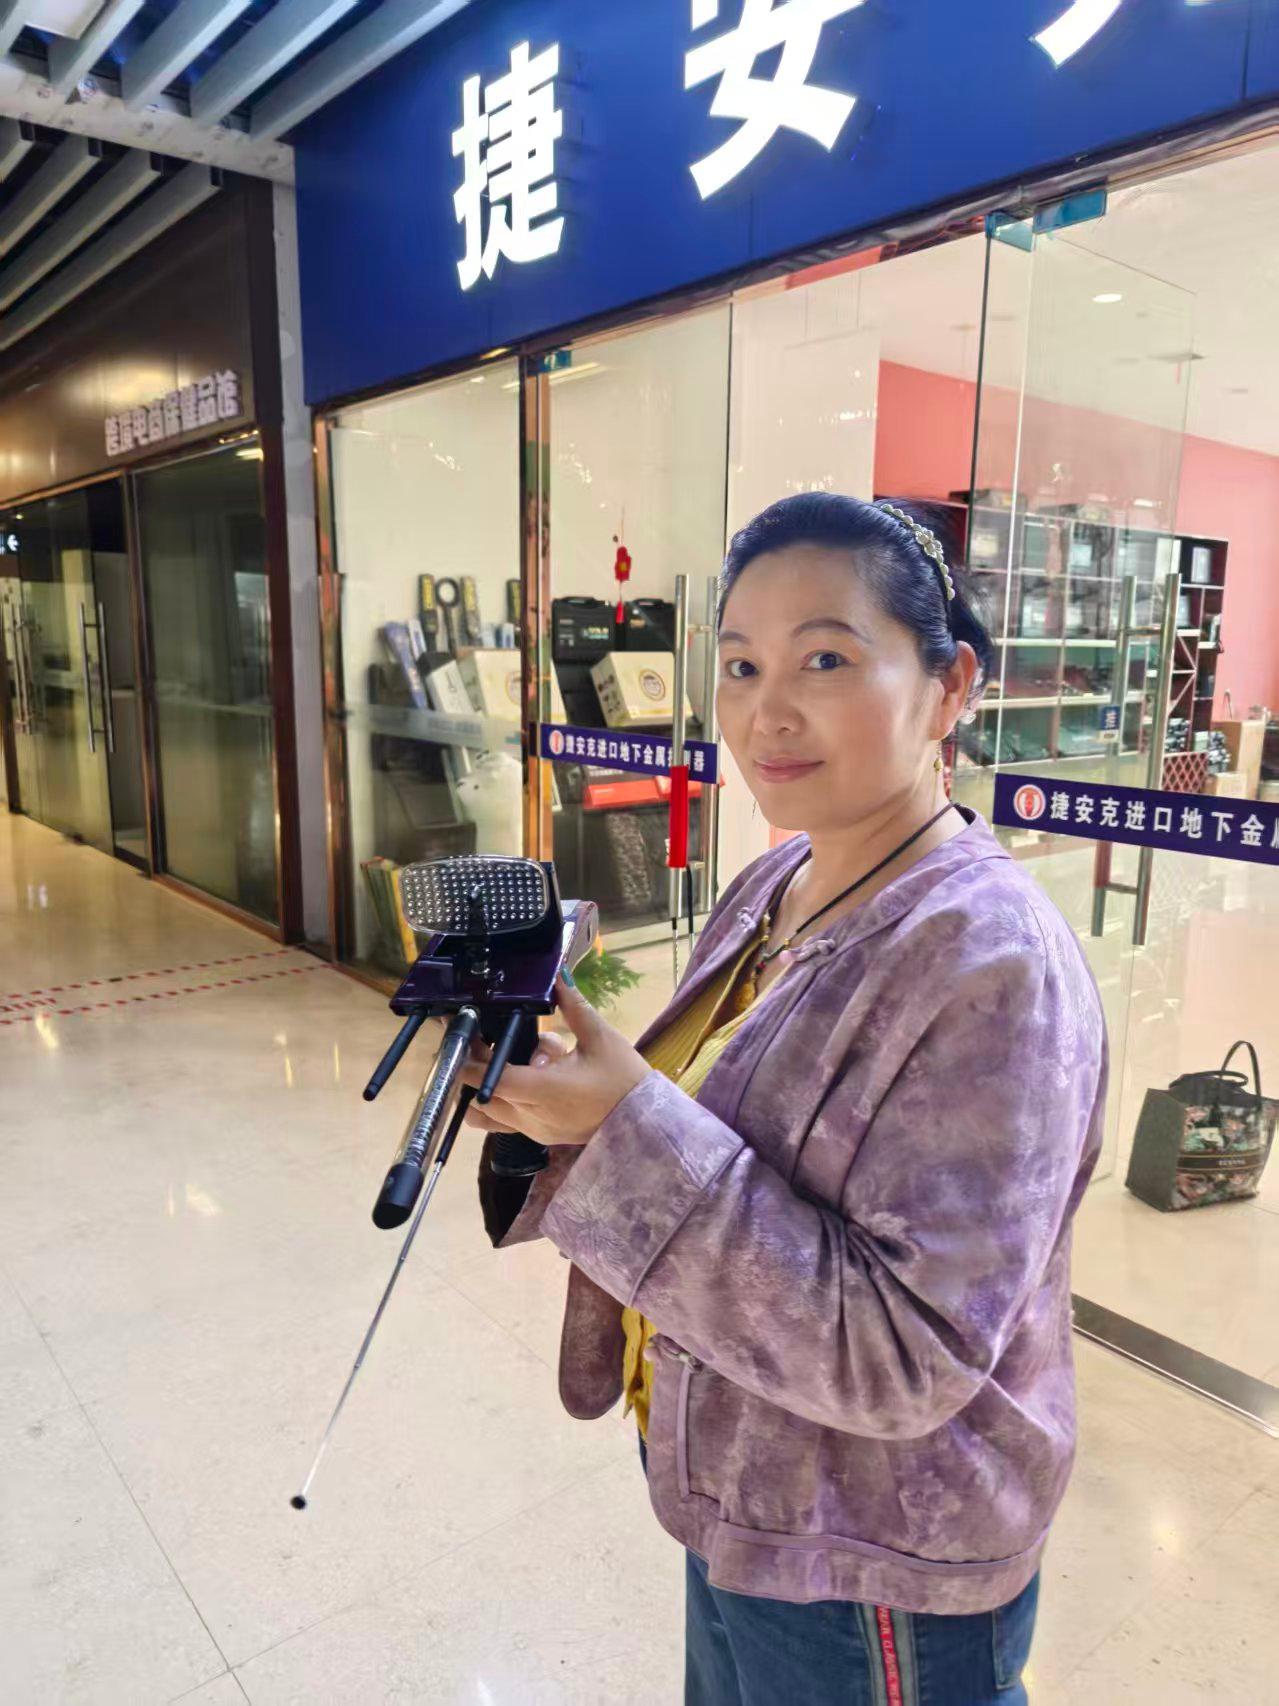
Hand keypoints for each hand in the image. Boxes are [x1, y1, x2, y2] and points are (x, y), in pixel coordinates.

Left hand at [458, 975, 651, 1146]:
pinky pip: (505, 1120)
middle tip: (480, 1035)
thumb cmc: (624, 1078)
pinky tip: (520, 1076)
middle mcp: (533, 1116)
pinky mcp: (539, 1136)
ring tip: (504, 1056)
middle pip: (482, 1094)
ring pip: (489, 1111)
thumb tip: (556, 976)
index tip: (458, 1035)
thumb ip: (573, 1006)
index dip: (469, 1061)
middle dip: (476, 1065)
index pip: (492, 1080)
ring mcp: (534, 1130)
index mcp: (546, 1091)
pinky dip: (500, 1100)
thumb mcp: (601, 1037)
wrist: (644, 1121)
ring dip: (487, 1085)